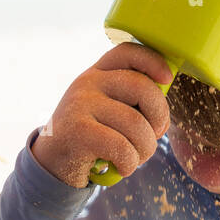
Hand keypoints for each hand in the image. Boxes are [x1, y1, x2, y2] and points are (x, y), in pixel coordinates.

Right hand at [31, 43, 172, 187]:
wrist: (52, 163)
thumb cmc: (92, 135)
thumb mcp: (107, 109)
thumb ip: (131, 101)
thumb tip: (162, 114)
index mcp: (98, 73)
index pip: (127, 52)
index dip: (152, 61)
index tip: (168, 78)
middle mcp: (88, 82)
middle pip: (141, 87)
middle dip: (159, 116)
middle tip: (155, 135)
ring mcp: (80, 104)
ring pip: (136, 123)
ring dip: (146, 148)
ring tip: (138, 157)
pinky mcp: (78, 131)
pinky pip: (122, 146)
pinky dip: (130, 162)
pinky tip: (124, 167)